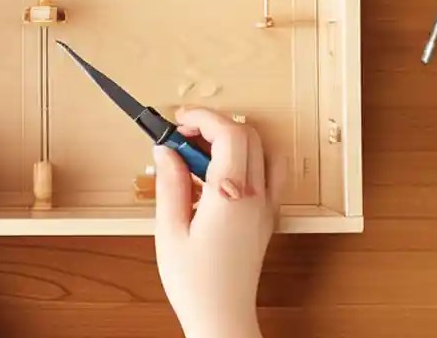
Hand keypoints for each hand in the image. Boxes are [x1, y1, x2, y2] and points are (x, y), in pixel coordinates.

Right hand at [153, 108, 286, 337]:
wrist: (222, 318)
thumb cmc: (194, 282)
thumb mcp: (169, 230)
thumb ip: (170, 183)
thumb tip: (166, 150)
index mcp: (230, 196)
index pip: (229, 133)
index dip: (204, 117)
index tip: (178, 118)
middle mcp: (256, 196)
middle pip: (248, 135)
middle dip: (214, 125)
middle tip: (181, 137)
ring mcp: (266, 206)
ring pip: (263, 150)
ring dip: (234, 141)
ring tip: (200, 155)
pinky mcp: (268, 217)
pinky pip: (270, 174)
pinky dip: (249, 160)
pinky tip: (221, 176)